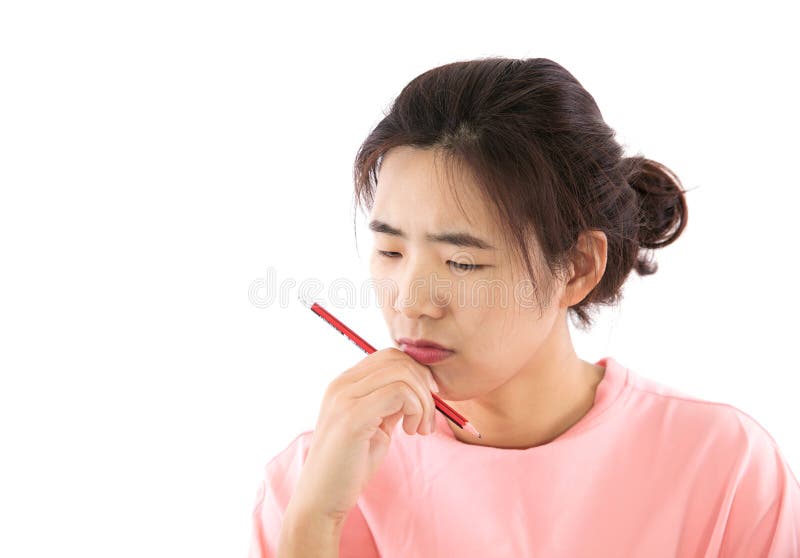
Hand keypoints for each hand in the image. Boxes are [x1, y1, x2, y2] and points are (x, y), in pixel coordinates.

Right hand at [287, 347, 438, 524]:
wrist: (320, 500)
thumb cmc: (349, 467)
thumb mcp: (374, 426)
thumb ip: (390, 403)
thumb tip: (420, 386)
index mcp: (344, 384)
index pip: (389, 356)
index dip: (416, 373)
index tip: (427, 400)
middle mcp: (341, 384)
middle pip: (398, 359)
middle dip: (424, 385)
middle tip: (427, 419)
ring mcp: (344, 397)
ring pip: (402, 374)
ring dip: (423, 401)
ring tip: (420, 429)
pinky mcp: (352, 416)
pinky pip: (399, 393)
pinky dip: (416, 410)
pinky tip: (410, 431)